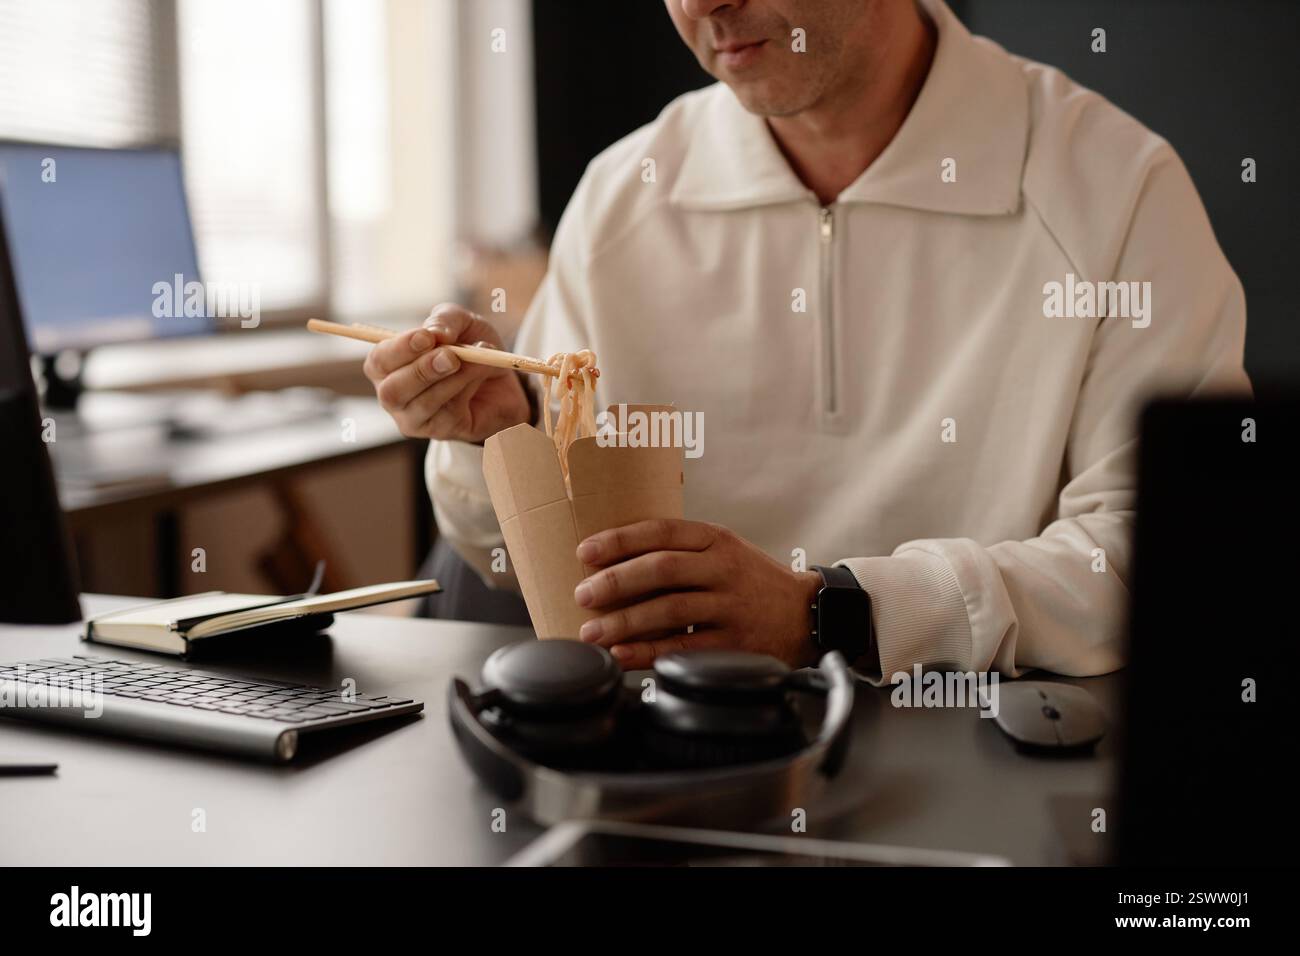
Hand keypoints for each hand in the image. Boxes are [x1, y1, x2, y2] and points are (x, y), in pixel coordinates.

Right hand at [363, 303, 531, 442]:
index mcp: (387, 366)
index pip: (379, 361)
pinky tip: (483, 373)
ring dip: (454, 378)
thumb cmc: (471, 347)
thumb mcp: (461, 323)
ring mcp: (414, 418)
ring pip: (425, 403)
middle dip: (422, 371)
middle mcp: (393, 395)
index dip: (399, 349)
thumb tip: (436, 334)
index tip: (426, 337)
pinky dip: (469, 387)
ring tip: (478, 359)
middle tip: (450, 356)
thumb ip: (445, 320)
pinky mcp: (440, 432)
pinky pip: (450, 412)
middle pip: (393, 391)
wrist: (504, 378)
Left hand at [572, 519, 821, 668]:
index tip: (585, 551)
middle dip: (615, 581)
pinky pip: (684, 647)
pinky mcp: (734, 643)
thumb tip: (613, 563)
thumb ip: (680, 551)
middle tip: (583, 594)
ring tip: (592, 631)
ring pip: (669, 609)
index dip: (619, 540)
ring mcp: (730, 606)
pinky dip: (648, 651)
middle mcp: (723, 568)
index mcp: (715, 539)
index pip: (661, 531)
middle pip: (661, 569)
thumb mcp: (723, 551)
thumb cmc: (751, 581)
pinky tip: (623, 654)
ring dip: (624, 621)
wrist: (806, 613)